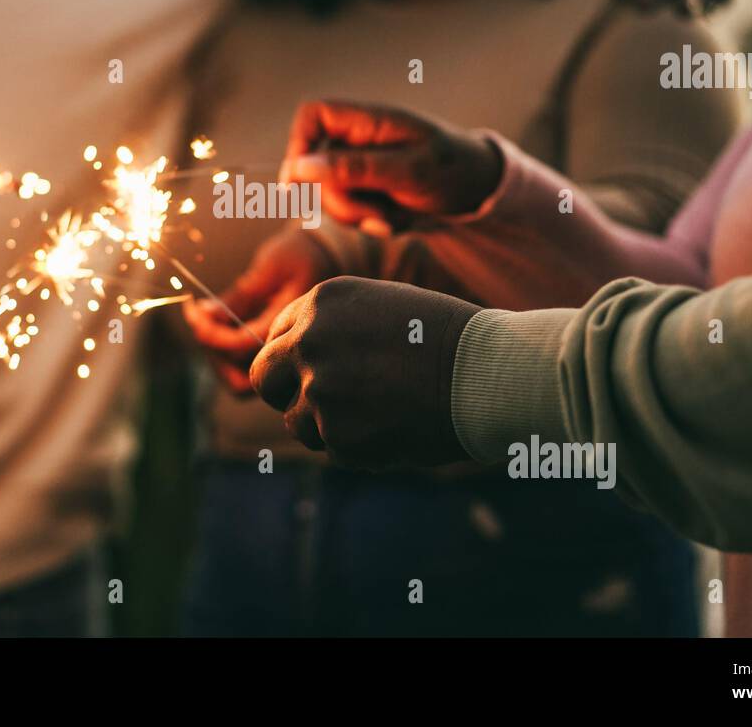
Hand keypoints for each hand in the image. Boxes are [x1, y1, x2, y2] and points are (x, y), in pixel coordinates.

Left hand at [183, 228, 336, 394]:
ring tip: (204, 317)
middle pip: (241, 379)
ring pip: (238, 380)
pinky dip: (222, 351)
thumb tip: (205, 314)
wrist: (324, 256)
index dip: (212, 333)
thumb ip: (241, 294)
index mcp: (294, 325)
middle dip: (213, 351)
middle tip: (198, 318)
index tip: (193, 310)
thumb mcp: (271, 265)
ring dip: (215, 354)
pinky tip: (216, 321)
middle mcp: (289, 350)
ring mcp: (281, 357)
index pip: (244, 345)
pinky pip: (242, 369)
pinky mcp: (271, 354)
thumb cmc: (299, 254)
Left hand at [249, 276, 480, 469]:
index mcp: (320, 302)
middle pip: (266, 379)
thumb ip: (333, 328)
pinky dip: (359, 447)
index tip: (316, 370)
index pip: (277, 335)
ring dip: (328, 425)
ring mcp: (319, 390)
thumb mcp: (381, 307)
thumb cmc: (445, 338)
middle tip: (321, 403)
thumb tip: (296, 360)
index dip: (295, 358)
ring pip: (298, 422)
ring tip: (379, 413)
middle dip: (287, 393)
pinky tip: (395, 428)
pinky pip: (334, 449)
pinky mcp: (338, 435)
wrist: (486, 373)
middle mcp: (309, 342)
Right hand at [278, 101, 501, 237]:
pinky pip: (349, 213)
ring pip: (330, 197)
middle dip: (343, 201)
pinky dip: (370, 223)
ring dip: (359, 216)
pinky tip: (398, 219)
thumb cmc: (452, 169)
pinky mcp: (366, 191)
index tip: (299, 181)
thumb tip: (300, 167)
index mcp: (369, 120)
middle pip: (315, 169)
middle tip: (379, 215)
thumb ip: (355, 167)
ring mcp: (360, 167)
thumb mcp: (408, 171)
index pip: (313, 115)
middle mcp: (358, 140)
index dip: (298, 144)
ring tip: (396, 217)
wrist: (479, 192)